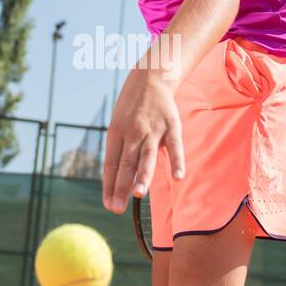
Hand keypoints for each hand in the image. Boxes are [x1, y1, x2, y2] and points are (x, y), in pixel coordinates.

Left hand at [102, 67, 184, 213]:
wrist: (151, 76)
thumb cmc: (132, 106)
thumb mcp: (118, 123)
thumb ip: (121, 150)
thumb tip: (119, 179)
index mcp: (116, 132)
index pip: (111, 164)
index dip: (109, 185)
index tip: (109, 205)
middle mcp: (132, 131)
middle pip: (126, 163)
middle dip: (121, 187)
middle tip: (116, 208)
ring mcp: (152, 128)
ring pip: (146, 156)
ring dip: (142, 176)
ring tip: (137, 194)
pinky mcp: (171, 125)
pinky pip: (174, 146)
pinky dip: (177, 161)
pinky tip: (177, 177)